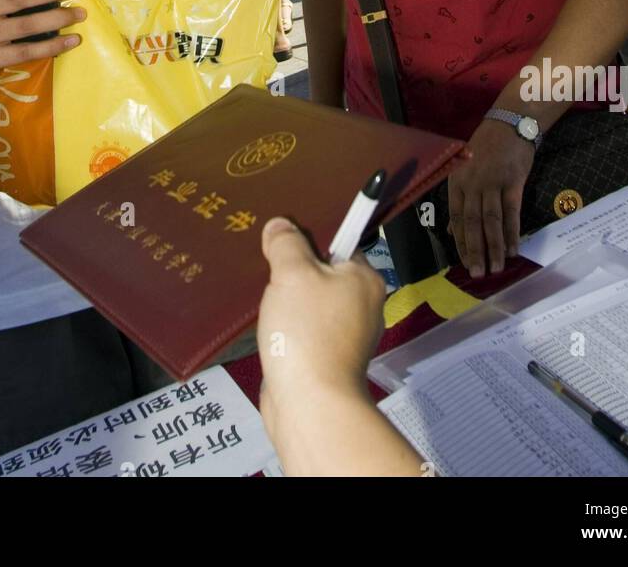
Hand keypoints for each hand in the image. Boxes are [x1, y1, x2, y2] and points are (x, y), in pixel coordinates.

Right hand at [257, 216, 385, 445]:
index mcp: (365, 279)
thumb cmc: (307, 332)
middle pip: (323, 273)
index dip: (308, 238)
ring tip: (263, 298)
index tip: (282, 239)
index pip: (338, 243)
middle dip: (293, 272)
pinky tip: (268, 326)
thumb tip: (280, 225)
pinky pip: (305, 330)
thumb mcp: (292, 273)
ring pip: (311, 303)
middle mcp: (363, 306)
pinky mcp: (327, 359)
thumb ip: (286, 243)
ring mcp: (346, 336)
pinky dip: (287, 327)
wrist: (310, 403)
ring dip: (287, 301)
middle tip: (266, 267)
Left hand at [447, 118, 535, 277]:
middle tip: (478, 274)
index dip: (460, 242)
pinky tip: (513, 249)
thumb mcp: (466, 170)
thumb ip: (460, 200)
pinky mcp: (513, 182)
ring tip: (496, 268)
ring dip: (494, 247)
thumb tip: (453, 229)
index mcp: (458, 182)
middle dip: (475, 251)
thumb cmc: (486, 147)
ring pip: (491, 221)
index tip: (463, 263)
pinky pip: (512, 212)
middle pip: (473, 223)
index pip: (457, 218)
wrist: (510, 124)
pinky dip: (512, 233)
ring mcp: (493, 183)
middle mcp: (473, 184)